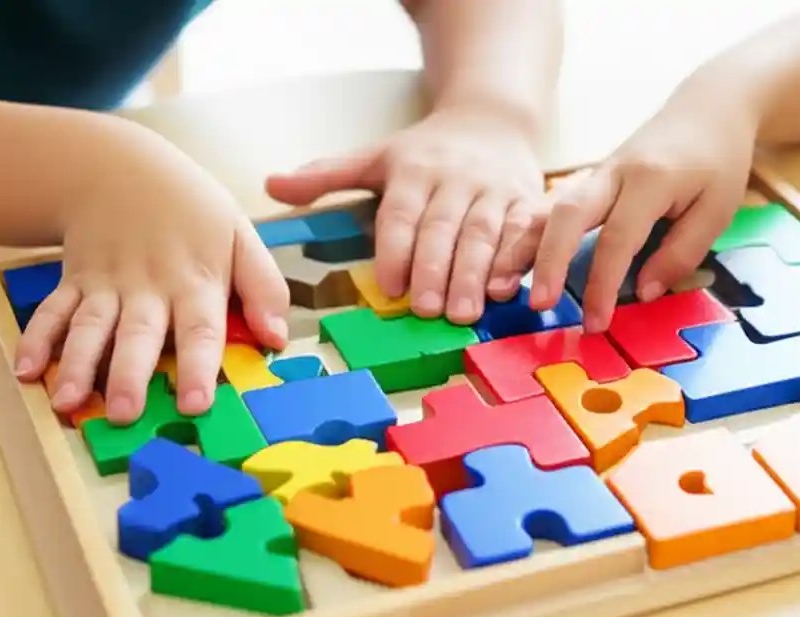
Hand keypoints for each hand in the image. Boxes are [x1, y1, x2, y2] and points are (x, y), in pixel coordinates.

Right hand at [12, 124, 290, 422]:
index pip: (200, 329)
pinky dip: (36, 339)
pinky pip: (52, 310)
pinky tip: (25, 369)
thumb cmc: (188, 209)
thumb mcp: (238, 234)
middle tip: (124, 413)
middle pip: (139, 334)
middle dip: (129, 374)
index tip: (195, 404)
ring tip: (65, 401)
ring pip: (91, 327)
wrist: (118, 166)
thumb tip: (277, 339)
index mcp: (195, 280)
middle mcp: (148, 286)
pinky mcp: (74, 280)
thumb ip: (263, 285)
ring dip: (77, 365)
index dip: (198, 367)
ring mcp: (105, 283)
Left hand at [265, 107, 545, 323]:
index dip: (396, 250)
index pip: (402, 213)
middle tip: (428, 310)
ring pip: (485, 234)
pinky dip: (517, 262)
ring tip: (464, 313)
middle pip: (443, 228)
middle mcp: (456, 179)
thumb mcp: (376, 156)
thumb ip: (327, 176)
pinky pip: (524, 234)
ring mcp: (495, 190)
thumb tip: (270, 185)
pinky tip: (506, 290)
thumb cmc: (428, 151)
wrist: (493, 121)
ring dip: (475, 275)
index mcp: (414, 170)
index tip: (390, 285)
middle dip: (436, 269)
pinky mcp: (529, 202)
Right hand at [526, 96, 756, 331]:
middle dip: (549, 262)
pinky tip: (508, 259)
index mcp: (649, 180)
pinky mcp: (587, 180)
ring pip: (549, 207)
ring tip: (501, 284)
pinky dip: (526, 233)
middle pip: (568, 215)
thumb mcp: (717, 209)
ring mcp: (595, 174)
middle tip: (539, 304)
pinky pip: (549, 205)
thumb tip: (642, 292)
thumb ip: (681, 252)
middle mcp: (613, 174)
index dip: (602, 284)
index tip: (595, 322)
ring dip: (523, 246)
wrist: (707, 108)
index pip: (618, 238)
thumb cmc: (718, 161)